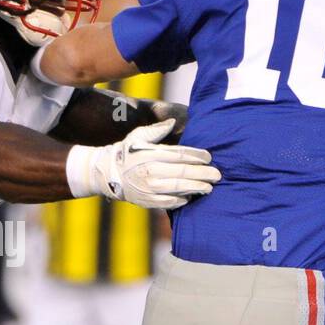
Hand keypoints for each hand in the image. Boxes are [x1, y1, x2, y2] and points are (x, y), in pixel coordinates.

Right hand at [66, 119, 219, 209]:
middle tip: (217, 174)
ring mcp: (149, 188)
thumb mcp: (137, 136)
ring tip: (209, 188)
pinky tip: (190, 197)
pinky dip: (181, 200)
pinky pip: (169, 202)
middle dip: (203, 174)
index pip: (180, 154)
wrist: (107, 174)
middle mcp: (151, 171)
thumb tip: (172, 122)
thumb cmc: (126, 152)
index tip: (209, 157)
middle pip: (183, 172)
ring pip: (179, 188)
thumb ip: (156, 130)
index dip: (197, 156)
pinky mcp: (147, 201)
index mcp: (150, 154)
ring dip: (196, 188)